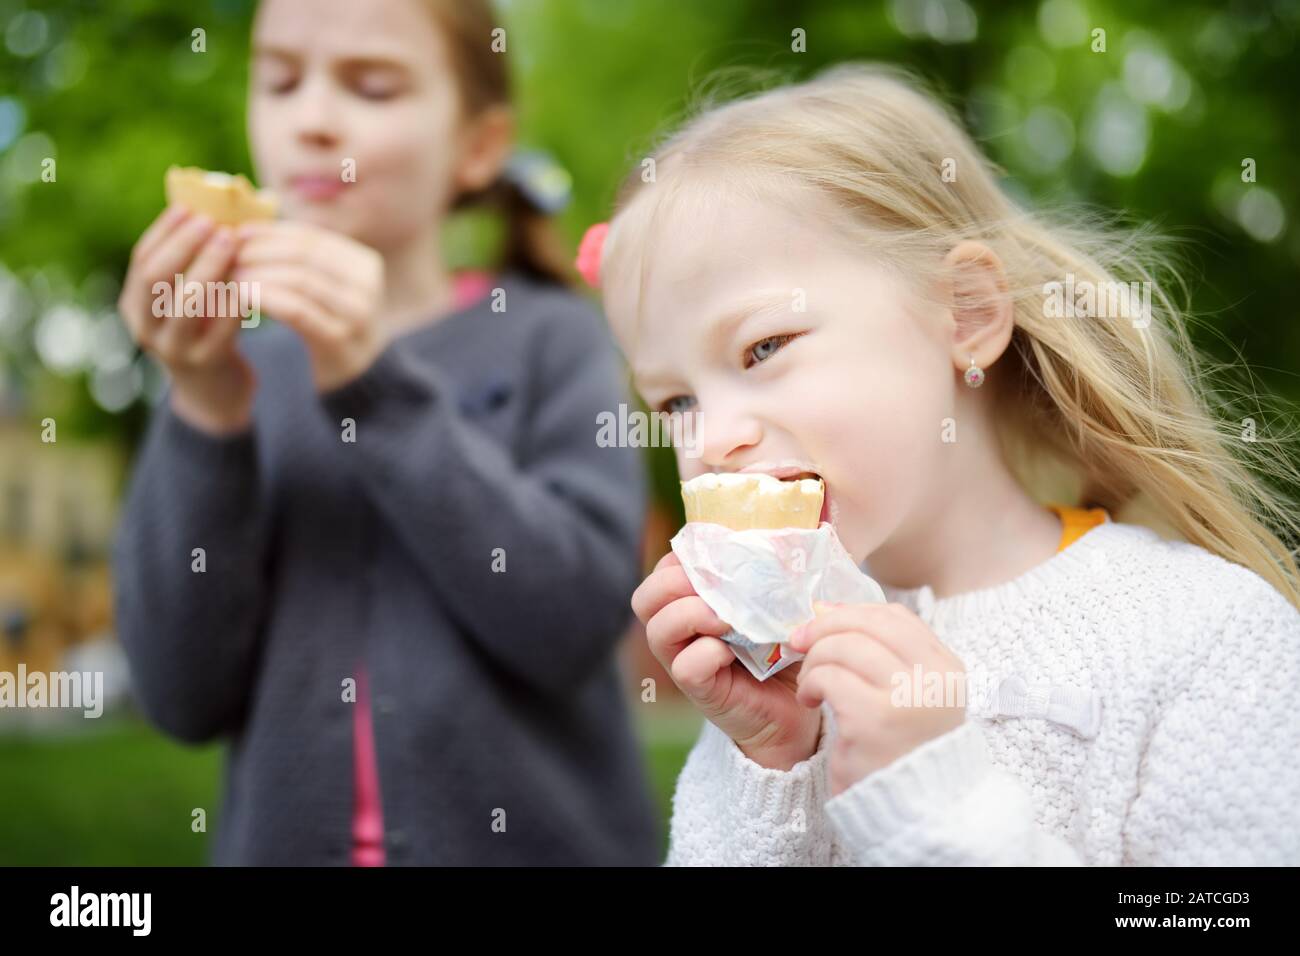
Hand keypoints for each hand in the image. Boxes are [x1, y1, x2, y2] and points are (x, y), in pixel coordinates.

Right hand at [118, 205, 254, 434]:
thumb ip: (191, 264)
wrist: (213, 390)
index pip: (142, 260)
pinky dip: (234, 299)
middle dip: (185, 246)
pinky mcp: (205, 362)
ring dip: (209, 268)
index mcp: (136, 304)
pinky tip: (250, 279)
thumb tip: (213, 208)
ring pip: (186, 301)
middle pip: (157, 278)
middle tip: (215, 223)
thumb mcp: (188, 297)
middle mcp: (146, 326)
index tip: (189, 207)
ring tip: (233, 243)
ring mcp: (173, 347)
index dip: (165, 232)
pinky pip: (220, 325)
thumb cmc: (204, 329)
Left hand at [232, 221, 384, 391]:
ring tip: (232, 276)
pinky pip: (297, 310)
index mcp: (365, 264)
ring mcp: (358, 315)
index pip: (311, 237)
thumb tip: (250, 223)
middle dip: (261, 252)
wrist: (353, 379)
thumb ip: (300, 258)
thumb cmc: (330, 326)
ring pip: (300, 280)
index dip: (271, 232)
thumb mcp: (325, 287)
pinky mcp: (340, 341)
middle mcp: (368, 287)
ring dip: (260, 274)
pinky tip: (243, 296)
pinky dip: (267, 298)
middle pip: (305, 256)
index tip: (238, 232)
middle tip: (229, 255)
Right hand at [631, 551, 822, 769]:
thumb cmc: (788, 647)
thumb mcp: (784, 602)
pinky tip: (732, 654)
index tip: (722, 554)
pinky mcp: (700, 689)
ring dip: (690, 613)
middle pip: (646, 596)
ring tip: (726, 620)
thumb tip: (811, 527)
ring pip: (656, 628)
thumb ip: (782, 570)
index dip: (686, 554)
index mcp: (692, 600)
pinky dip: (707, 653)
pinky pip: (684, 666)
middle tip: (716, 587)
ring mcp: (684, 659)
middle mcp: (680, 629)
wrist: (800, 705)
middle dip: (676, 581)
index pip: (666, 566)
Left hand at [788, 602, 966, 795]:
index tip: (824, 622)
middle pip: (867, 624)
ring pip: (843, 646)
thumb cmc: (903, 750)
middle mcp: (933, 678)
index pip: (895, 616)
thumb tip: (828, 608)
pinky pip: (828, 677)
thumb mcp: (912, 695)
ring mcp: (906, 697)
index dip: (852, 612)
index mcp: (946, 668)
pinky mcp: (873, 720)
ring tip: (811, 685)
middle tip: (800, 640)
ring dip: (814, 660)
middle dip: (824, 626)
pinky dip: (811, 683)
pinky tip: (811, 700)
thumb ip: (882, 653)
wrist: (915, 812)